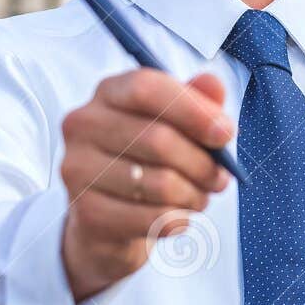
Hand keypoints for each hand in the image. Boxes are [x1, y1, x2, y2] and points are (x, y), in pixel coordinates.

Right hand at [59, 68, 234, 300]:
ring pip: (160, 183)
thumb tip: (214, 85)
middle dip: (202, 163)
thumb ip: (197, 100)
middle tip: (221, 178)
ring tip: (199, 198)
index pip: (146, 88)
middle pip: (158, 139)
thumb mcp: (177, 124)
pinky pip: (152, 218)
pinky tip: (178, 217)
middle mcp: (84, 125)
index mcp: (108, 92)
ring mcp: (78, 169)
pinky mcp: (86, 212)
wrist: (111, 217)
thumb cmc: (150, 159)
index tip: (225, 133)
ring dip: (194, 195)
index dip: (192, 109)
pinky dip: (178, 220)